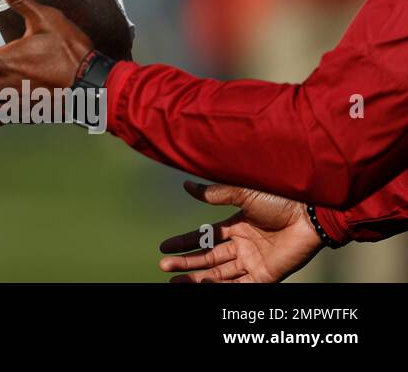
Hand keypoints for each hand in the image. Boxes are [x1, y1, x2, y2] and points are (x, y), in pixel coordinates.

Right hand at [158, 181, 322, 282]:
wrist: (311, 214)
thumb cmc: (281, 199)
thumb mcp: (243, 194)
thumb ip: (215, 194)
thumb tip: (186, 186)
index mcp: (236, 226)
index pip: (204, 238)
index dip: (184, 242)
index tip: (164, 248)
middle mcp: (243, 245)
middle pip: (208, 259)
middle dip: (185, 263)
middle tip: (165, 268)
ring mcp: (254, 262)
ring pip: (220, 274)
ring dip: (198, 278)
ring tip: (176, 282)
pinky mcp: (268, 275)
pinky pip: (242, 285)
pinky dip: (223, 288)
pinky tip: (205, 286)